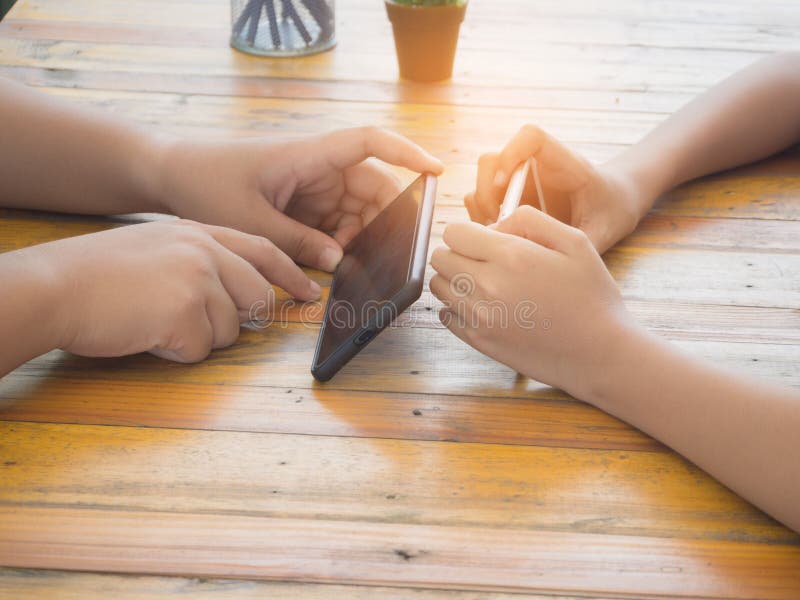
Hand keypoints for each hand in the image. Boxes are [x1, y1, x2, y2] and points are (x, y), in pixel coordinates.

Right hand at [36, 220, 318, 362]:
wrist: (56, 285)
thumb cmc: (96, 273)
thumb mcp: (157, 247)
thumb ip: (200, 261)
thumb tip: (237, 294)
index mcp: (199, 231)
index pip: (263, 250)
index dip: (291, 274)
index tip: (312, 293)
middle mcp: (206, 250)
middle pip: (256, 297)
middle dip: (235, 319)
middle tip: (194, 319)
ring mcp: (199, 278)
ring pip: (229, 329)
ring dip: (195, 336)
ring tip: (153, 318)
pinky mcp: (187, 310)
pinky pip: (201, 349)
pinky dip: (175, 351)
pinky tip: (146, 332)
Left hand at [154, 127, 443, 271]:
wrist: (170, 174)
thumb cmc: (205, 183)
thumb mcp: (251, 221)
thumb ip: (297, 243)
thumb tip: (337, 262)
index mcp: (308, 155)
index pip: (369, 143)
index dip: (407, 153)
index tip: (435, 172)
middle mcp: (317, 166)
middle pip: (371, 187)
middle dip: (383, 220)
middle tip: (387, 256)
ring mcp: (311, 185)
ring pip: (355, 210)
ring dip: (358, 238)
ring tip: (353, 267)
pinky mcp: (301, 203)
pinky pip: (333, 223)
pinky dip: (337, 243)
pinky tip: (333, 265)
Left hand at [429, 206, 639, 398]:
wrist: (600, 353)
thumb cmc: (592, 296)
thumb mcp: (575, 242)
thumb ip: (530, 220)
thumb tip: (494, 225)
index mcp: (511, 256)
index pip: (453, 232)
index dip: (469, 232)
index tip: (487, 241)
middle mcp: (488, 285)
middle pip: (440, 257)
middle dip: (458, 252)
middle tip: (485, 260)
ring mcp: (480, 316)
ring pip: (438, 285)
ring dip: (454, 279)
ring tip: (484, 283)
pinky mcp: (479, 341)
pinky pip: (445, 315)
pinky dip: (456, 307)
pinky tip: (483, 306)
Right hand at [465, 125, 644, 253]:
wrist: (615, 205)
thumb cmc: (612, 211)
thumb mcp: (604, 231)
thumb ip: (579, 244)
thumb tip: (547, 265)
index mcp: (564, 163)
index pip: (530, 137)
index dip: (511, 154)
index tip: (506, 185)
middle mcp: (534, 167)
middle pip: (492, 160)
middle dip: (487, 191)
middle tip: (499, 222)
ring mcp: (519, 182)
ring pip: (482, 181)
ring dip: (482, 208)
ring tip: (500, 234)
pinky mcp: (510, 198)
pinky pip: (481, 201)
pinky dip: (481, 219)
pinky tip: (500, 238)